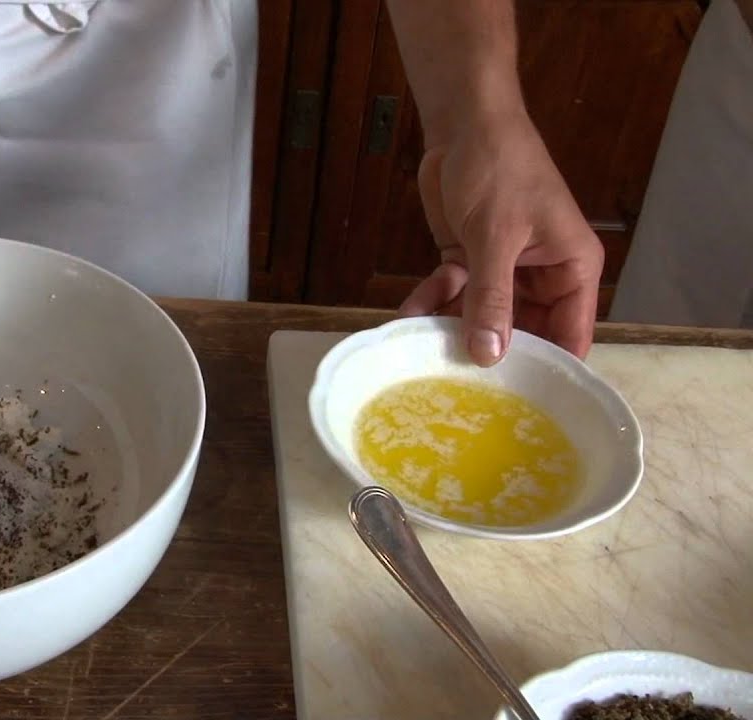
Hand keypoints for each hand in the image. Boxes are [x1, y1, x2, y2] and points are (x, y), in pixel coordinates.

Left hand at [398, 114, 603, 365]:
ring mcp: (504, 269)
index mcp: (572, 268)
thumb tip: (491, 355)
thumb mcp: (496, 237)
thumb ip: (491, 298)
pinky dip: (432, 302)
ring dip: (452, 329)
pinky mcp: (468, 260)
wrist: (463, 122)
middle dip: (490, 353)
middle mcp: (542, 275)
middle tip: (460, 388)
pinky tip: (408, 314)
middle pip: (522, 332)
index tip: (522, 406)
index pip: (571, 334)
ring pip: (481, 316)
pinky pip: (453, 294)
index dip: (550, 368)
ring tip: (425, 352)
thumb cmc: (499, 167)